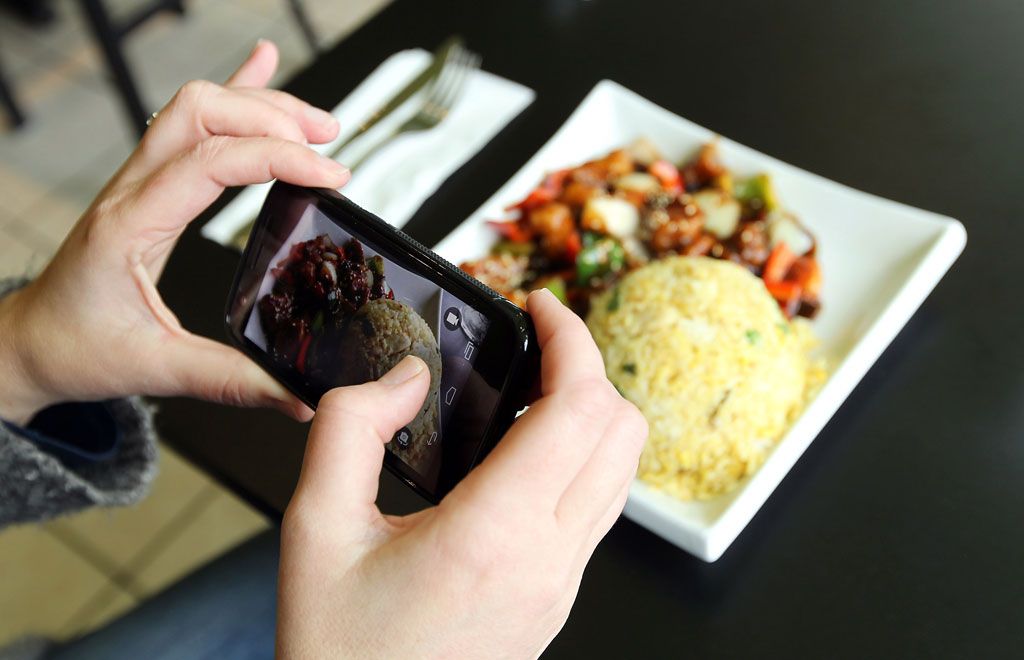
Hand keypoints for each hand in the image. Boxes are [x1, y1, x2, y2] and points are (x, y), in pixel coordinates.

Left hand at [0, 41, 346, 424]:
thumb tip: (296, 397)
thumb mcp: (155, 370)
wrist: (29, 342)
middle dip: (273, 115)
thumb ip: (230, 381)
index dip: (278, 156)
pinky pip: (190, 123)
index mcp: (131, 224)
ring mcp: (139, 181)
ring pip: (197, 108)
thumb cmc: (75, 347)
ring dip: (260, 105)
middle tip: (328, 143)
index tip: (330, 172)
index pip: (212, 160)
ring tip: (316, 124)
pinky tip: (262, 71)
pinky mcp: (151, 185)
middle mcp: (133, 190)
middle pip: (202, 111)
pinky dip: (233, 93)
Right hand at [277, 289, 647, 658]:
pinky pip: (597, 509)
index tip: (542, 306)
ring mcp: (561, 584)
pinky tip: (524, 451)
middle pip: (622, 432)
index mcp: (494, 535)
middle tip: (537, 344)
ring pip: (620, 473)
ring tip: (531, 389)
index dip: (573, 339)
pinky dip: (580, 459)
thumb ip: (349, 430)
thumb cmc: (341, 654)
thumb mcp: (312, 528)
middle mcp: (548, 560)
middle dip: (589, 368)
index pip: (580, 409)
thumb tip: (404, 378)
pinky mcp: (556, 598)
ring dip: (590, 414)